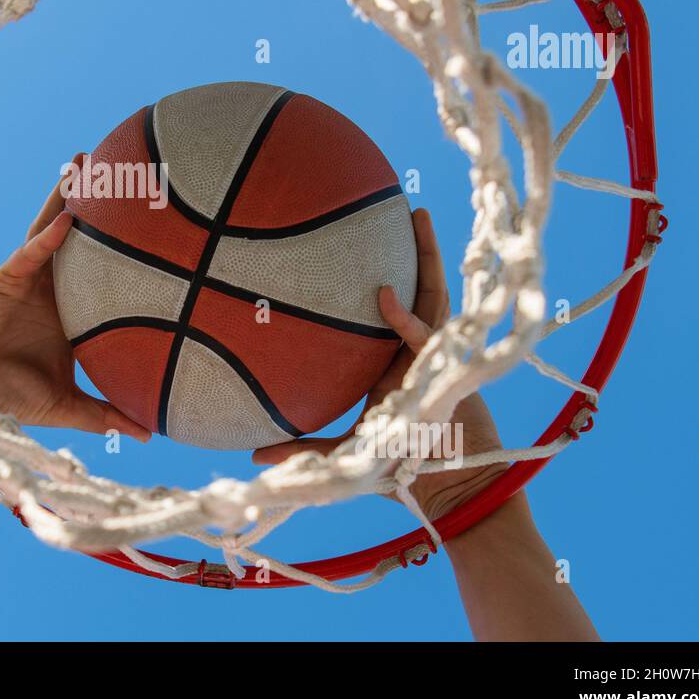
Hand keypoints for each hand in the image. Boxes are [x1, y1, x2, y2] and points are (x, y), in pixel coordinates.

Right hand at [0, 155, 151, 441]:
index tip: (152, 219)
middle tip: (125, 168)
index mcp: (70, 309)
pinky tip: (67, 220)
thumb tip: (150, 431)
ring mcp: (28, 279)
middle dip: (96, 202)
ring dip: (68, 198)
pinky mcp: (3, 280)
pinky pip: (28, 254)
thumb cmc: (8, 398)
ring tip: (88, 163)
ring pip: (52, 230)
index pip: (101, 268)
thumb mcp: (64, 405)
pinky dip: (47, 238)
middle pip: (80, 237)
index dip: (121, 242)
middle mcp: (52, 287)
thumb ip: (103, 413)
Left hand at [252, 209, 507, 520]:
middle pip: (420, 287)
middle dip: (413, 248)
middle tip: (394, 205)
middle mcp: (417, 352)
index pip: (396, 307)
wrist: (447, 493)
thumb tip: (251, 454)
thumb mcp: (346, 454)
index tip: (360, 244)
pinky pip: (425, 337)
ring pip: (434, 297)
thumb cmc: (402, 473)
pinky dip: (405, 319)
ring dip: (426, 257)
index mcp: (396, 362)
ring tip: (416, 216)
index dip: (387, 276)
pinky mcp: (446, 375)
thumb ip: (305, 449)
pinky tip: (385, 296)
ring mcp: (435, 359)